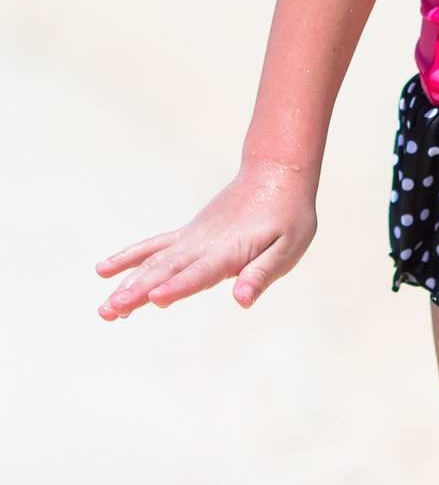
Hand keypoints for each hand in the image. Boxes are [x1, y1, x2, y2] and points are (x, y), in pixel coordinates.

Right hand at [94, 159, 317, 318]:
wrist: (278, 173)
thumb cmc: (289, 216)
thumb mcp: (289, 246)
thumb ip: (262, 273)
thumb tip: (241, 300)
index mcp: (230, 251)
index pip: (201, 273)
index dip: (180, 286)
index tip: (154, 299)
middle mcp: (205, 244)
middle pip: (169, 270)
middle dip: (139, 292)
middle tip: (110, 311)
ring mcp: (193, 238)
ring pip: (155, 262)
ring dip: (128, 284)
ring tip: (103, 309)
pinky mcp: (188, 234)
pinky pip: (154, 246)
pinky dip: (130, 258)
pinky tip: (103, 271)